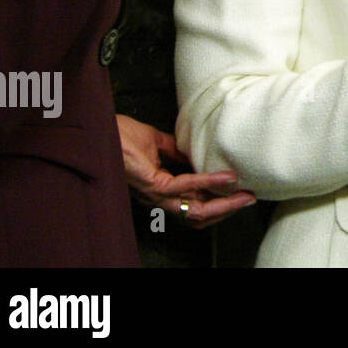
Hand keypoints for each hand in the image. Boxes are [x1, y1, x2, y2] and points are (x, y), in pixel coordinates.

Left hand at [115, 115, 255, 228]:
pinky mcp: (152, 183)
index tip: (238, 195)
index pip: (191, 206)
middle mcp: (157, 197)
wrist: (98, 131)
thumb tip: (193, 150)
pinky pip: (185, 186)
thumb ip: (172, 150)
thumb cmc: (119, 136)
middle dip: (226, 210)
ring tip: (244, 195)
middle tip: (249, 201)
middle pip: (196, 216)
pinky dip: (209, 182)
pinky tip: (227, 178)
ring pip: (194, 210)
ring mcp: (154, 193)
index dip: (216, 204)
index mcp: (159, 188)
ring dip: (223, 204)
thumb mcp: (153, 141)